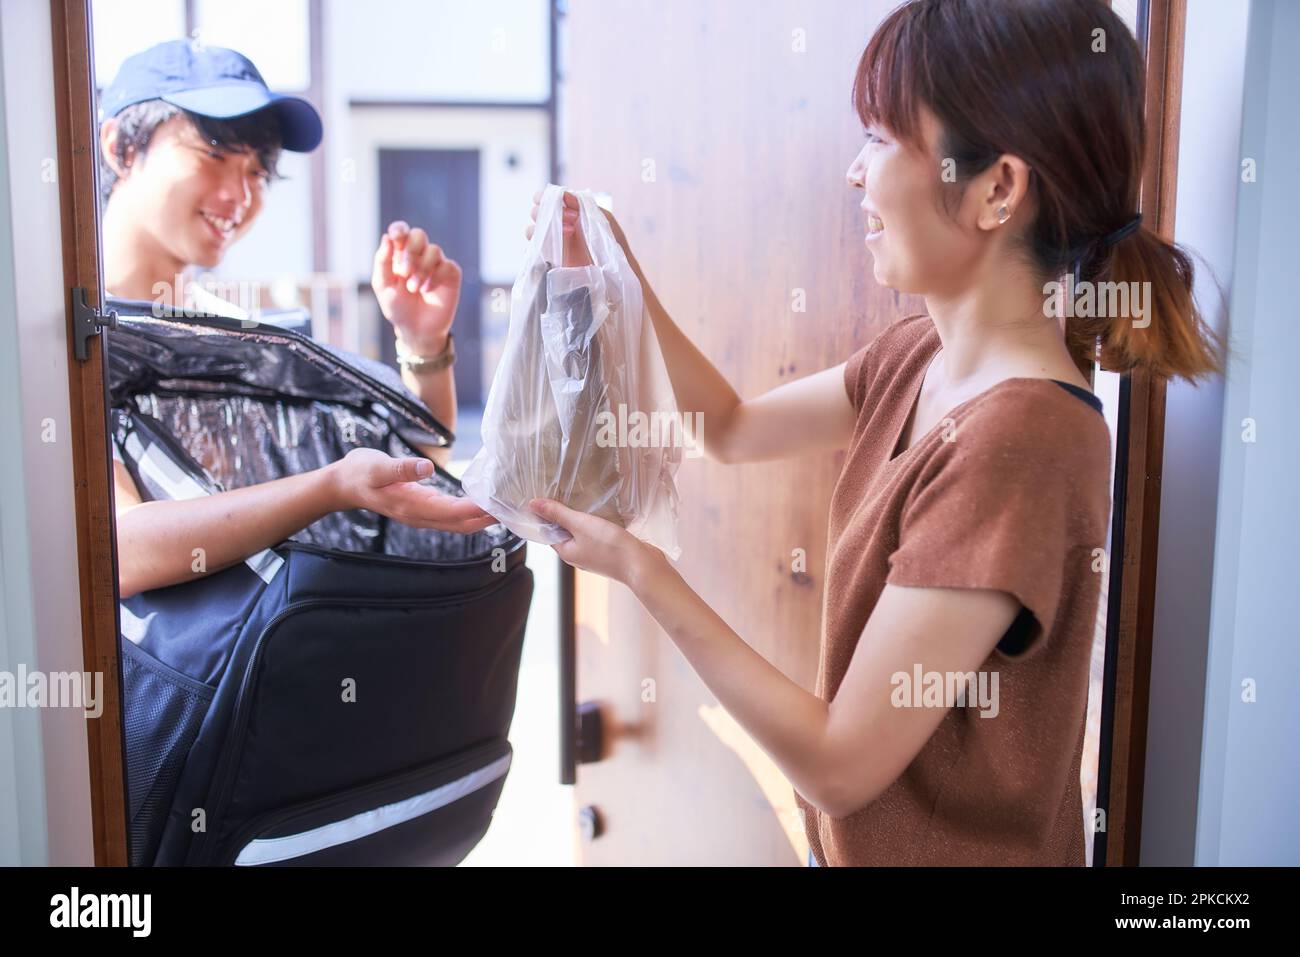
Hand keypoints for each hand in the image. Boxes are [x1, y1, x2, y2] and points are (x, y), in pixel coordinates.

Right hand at [331, 449, 495, 532]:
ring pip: (459, 523)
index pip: (453, 513)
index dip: (477, 510)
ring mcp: (422, 515)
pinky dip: (471, 512)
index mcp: (413, 506)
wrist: (343, 484)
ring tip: (506, 507)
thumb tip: (425, 468)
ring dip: (483, 518)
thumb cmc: (359, 473)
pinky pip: (452, 516)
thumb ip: (401, 468)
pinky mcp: (423, 508)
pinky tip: (484, 503)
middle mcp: (421, 516)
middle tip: (514, 507)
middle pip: (462, 524)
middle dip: (488, 518)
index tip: (499, 504)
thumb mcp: (376, 466)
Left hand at [372, 221, 461, 354]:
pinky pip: (446, 265)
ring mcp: (436, 264)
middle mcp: (419, 255)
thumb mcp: (383, 286)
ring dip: (422, 269)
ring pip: (434, 250)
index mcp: (400, 254)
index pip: (401, 232)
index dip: (399, 229)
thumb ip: (382, 262)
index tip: (396, 236)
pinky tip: (427, 290)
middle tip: (404, 272)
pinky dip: (435, 277)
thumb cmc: (398, 308)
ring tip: (414, 289)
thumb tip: (386, 238)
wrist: (417, 330)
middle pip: (419, 235)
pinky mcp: (450, 274)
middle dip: (411, 252)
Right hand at [526, 189, 634, 268]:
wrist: (614, 267)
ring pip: (531, 230)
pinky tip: (555, 246)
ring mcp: (551, 241)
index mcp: (565, 210)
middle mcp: (554, 224)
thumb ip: (583, 204)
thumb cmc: (610, 240)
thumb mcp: (601, 218)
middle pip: (535, 212)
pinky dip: (537, 246)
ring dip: (545, 228)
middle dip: (551, 212)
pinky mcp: (550, 259)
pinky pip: (534, 251)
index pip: (543, 198)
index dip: (544, 197)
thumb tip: (564, 194)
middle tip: (574, 218)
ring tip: (570, 232)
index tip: (556, 200)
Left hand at [529, 497, 665, 588]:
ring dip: (578, 518)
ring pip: (580, 533)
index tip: (541, 496)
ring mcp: (593, 554)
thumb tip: (533, 504)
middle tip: (558, 491)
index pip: (547, 532)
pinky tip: (598, 512)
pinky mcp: (607, 551)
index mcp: (566, 551)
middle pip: (563, 532)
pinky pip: (594, 535)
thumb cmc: (609, 547)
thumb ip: (558, 514)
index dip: (542, 515)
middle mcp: (577, 555)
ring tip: (578, 498)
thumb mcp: (580, 524)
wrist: (641, 565)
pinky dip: (593, 523)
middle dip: (561, 514)